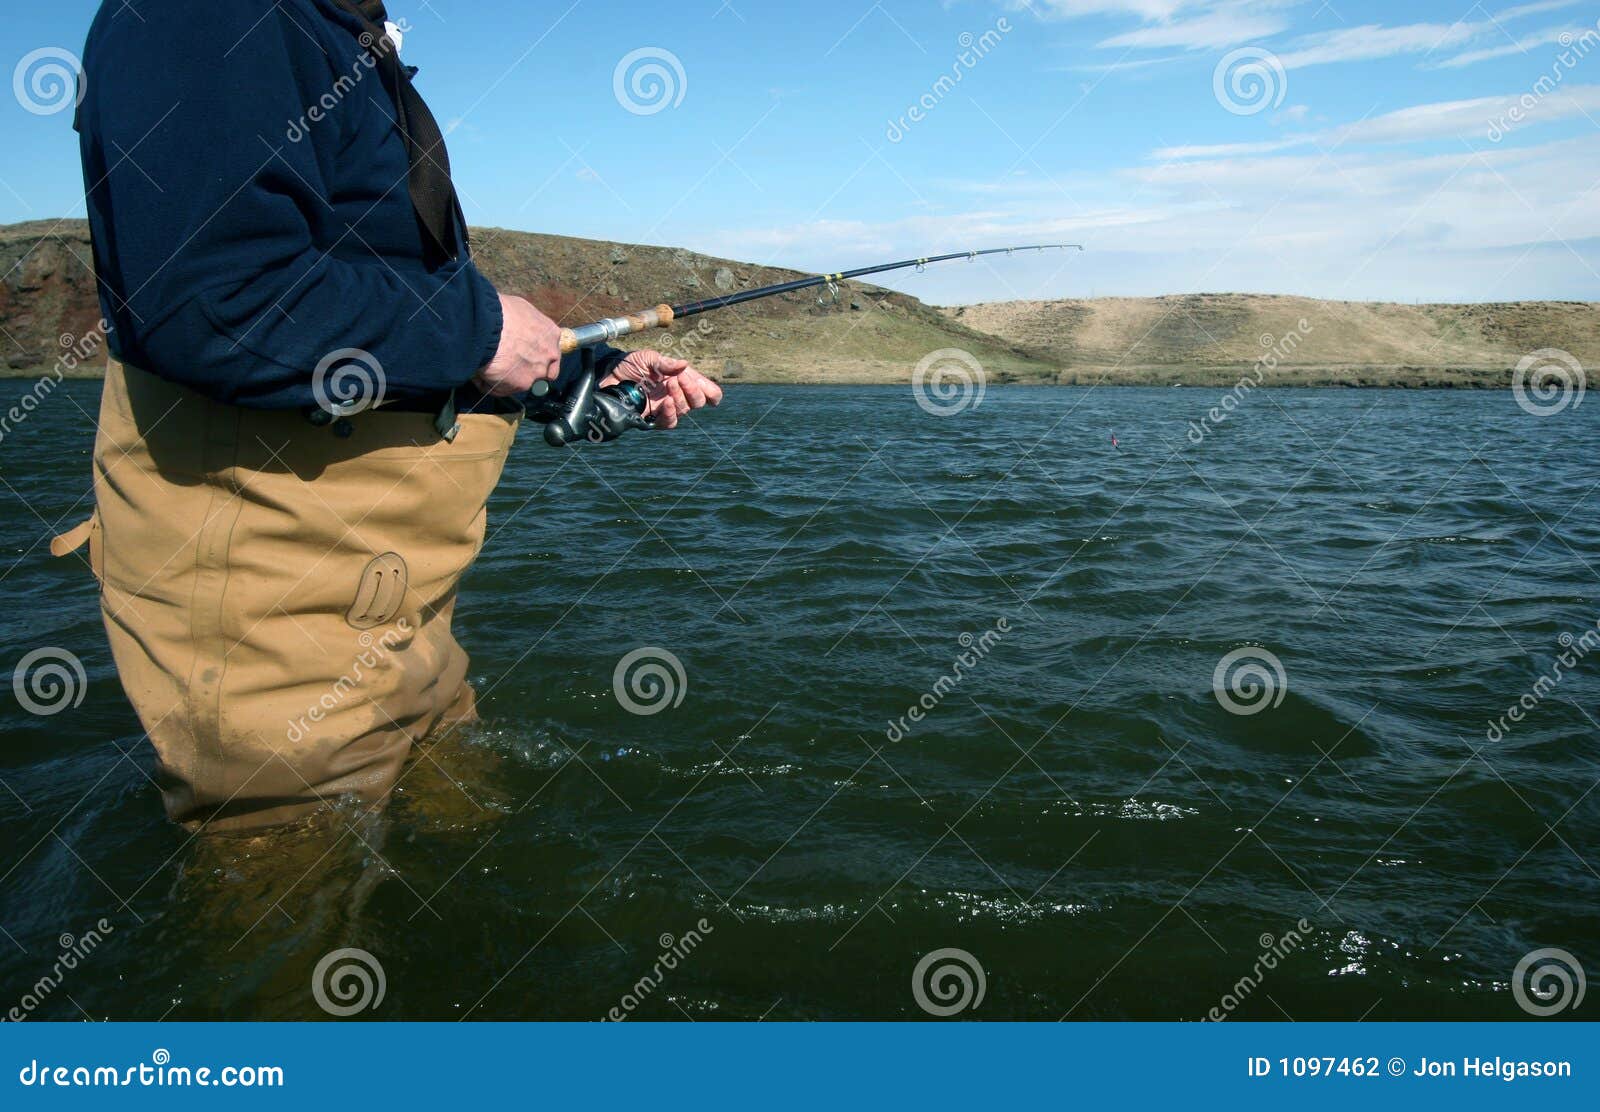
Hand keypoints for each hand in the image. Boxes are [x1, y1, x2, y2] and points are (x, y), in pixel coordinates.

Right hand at [475, 294, 561, 395]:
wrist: (488, 325)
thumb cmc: (501, 311)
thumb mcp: (520, 309)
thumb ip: (526, 325)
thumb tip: (517, 329)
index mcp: (551, 334)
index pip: (551, 352)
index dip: (538, 355)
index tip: (526, 355)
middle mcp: (550, 354)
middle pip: (544, 371)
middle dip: (529, 371)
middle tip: (510, 366)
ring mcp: (537, 371)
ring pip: (525, 382)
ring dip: (510, 379)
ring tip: (490, 370)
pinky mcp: (521, 384)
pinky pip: (504, 389)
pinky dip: (492, 385)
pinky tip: (481, 376)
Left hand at [600, 350, 722, 429]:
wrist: (609, 375)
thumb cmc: (630, 364)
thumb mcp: (648, 358)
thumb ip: (666, 363)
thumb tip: (684, 365)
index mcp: (681, 379)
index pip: (707, 391)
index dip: (712, 393)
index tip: (710, 393)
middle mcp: (677, 395)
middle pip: (698, 402)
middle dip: (693, 390)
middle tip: (679, 379)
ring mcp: (665, 407)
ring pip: (684, 411)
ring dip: (680, 398)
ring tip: (669, 385)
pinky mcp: (653, 418)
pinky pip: (669, 423)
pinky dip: (670, 414)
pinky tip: (665, 403)